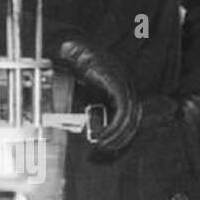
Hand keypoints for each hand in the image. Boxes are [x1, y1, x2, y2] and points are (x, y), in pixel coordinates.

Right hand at [56, 38, 140, 153]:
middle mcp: (125, 85)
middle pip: (134, 119)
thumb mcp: (77, 93)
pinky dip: (115, 127)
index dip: (123, 134)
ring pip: (131, 117)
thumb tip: (73, 130)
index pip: (130, 116)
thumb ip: (80, 109)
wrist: (65, 48)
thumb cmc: (69, 69)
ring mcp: (123, 83)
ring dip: (118, 137)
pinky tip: (101, 137)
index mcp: (118, 88)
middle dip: (122, 139)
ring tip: (102, 147)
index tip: (109, 147)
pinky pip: (123, 111)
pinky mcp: (116, 83)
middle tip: (106, 151)